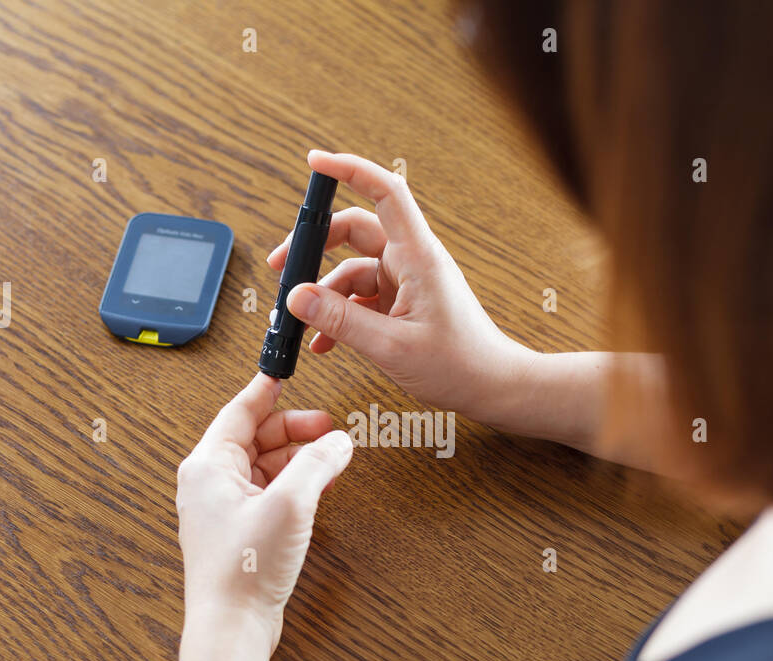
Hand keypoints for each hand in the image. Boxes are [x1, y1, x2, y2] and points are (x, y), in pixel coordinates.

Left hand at [175, 373, 352, 657]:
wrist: (232, 627)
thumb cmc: (244, 568)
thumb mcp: (290, 503)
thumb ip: (317, 464)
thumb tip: (338, 441)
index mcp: (208, 466)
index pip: (239, 411)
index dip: (266, 390)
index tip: (284, 373)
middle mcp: (210, 484)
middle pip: (255, 439)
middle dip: (295, 430)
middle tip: (330, 427)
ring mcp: (224, 510)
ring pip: (265, 467)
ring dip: (299, 460)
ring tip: (332, 458)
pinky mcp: (240, 533)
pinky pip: (269, 494)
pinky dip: (295, 485)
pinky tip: (319, 488)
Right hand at [268, 150, 532, 422]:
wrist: (491, 386)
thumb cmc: (458, 364)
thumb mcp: (391, 346)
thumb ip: (341, 320)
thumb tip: (297, 296)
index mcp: (417, 257)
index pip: (385, 192)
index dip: (350, 170)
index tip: (315, 161)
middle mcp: (411, 261)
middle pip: (354, 230)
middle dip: (314, 245)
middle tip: (281, 268)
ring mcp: (406, 282)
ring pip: (352, 269)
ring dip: (323, 292)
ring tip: (298, 321)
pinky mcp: (403, 303)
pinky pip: (361, 298)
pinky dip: (339, 314)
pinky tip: (322, 341)